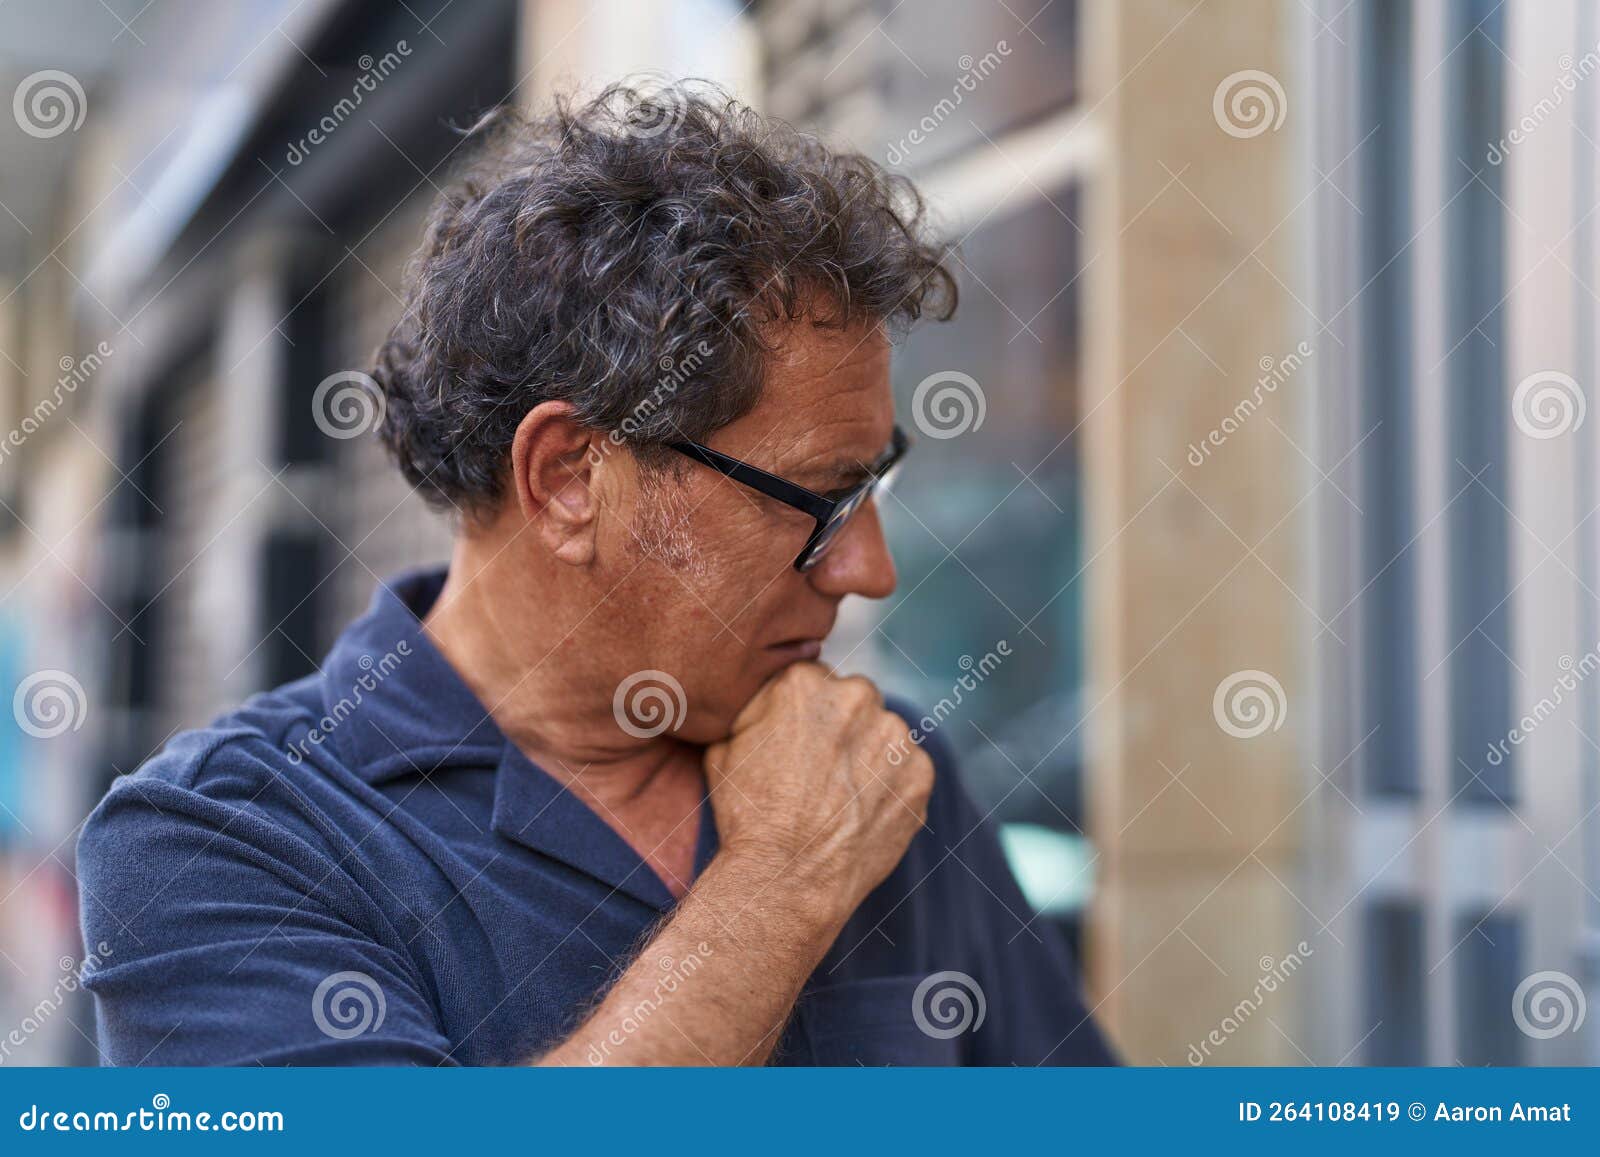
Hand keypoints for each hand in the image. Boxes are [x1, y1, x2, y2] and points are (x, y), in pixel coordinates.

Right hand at [702, 662, 933, 930]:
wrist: (788, 876)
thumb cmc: (748, 815)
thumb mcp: (724, 748)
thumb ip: (753, 713)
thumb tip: (763, 706)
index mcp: (804, 682)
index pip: (812, 683)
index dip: (802, 716)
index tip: (796, 745)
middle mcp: (856, 696)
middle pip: (853, 701)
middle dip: (842, 728)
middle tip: (820, 771)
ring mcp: (895, 735)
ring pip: (884, 735)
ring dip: (870, 755)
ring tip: (841, 797)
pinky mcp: (920, 773)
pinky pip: (907, 771)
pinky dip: (892, 787)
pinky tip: (863, 813)